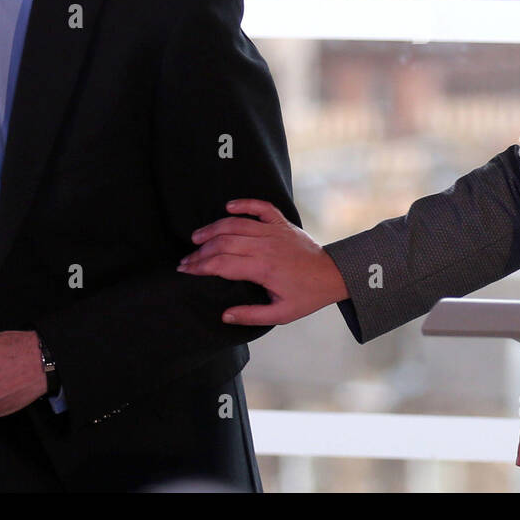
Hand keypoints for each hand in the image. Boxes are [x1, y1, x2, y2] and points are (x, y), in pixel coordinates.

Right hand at [178, 199, 348, 325]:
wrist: (333, 274)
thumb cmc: (307, 295)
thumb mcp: (281, 313)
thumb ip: (251, 315)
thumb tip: (225, 315)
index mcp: (263, 268)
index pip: (222, 264)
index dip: (200, 266)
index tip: (186, 270)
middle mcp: (265, 246)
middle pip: (224, 242)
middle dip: (200, 250)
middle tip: (186, 259)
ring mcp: (273, 231)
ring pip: (236, 224)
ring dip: (213, 228)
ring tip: (197, 237)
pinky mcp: (281, 222)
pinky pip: (260, 206)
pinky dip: (243, 204)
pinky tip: (228, 206)